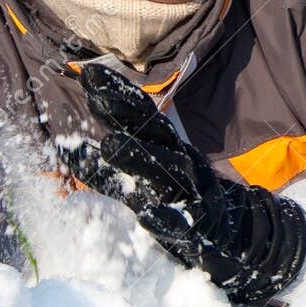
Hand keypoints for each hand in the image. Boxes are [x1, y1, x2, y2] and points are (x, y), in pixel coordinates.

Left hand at [72, 64, 305, 306]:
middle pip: (152, 132)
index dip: (116, 94)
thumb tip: (68, 150)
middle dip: (122, 111)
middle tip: (93, 92)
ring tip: (109, 146)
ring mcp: (189, 192)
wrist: (236, 234)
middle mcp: (179, 163)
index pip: (140, 116)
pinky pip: (180, 220)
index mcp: (168, 150)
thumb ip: (108, 170)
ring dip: (139, 157)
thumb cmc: (184, 201)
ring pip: (166, 170)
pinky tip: (148, 214)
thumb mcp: (147, 181)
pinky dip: (165, 217)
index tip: (89, 73)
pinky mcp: (196, 225)